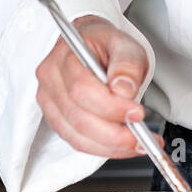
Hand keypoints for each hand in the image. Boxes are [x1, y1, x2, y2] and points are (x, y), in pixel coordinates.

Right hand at [35, 14, 164, 158]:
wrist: (91, 46)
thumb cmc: (105, 44)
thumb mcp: (125, 44)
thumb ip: (127, 64)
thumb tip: (124, 89)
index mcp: (65, 56)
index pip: (82, 88)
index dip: (110, 106)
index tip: (136, 113)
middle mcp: (51, 80)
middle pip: (78, 117)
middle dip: (113, 133)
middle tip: (141, 136)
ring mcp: (50, 102)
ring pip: (76, 135)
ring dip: (111, 146)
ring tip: (139, 144)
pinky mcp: (56, 119)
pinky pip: (77, 142)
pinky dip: (103, 148)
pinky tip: (124, 146)